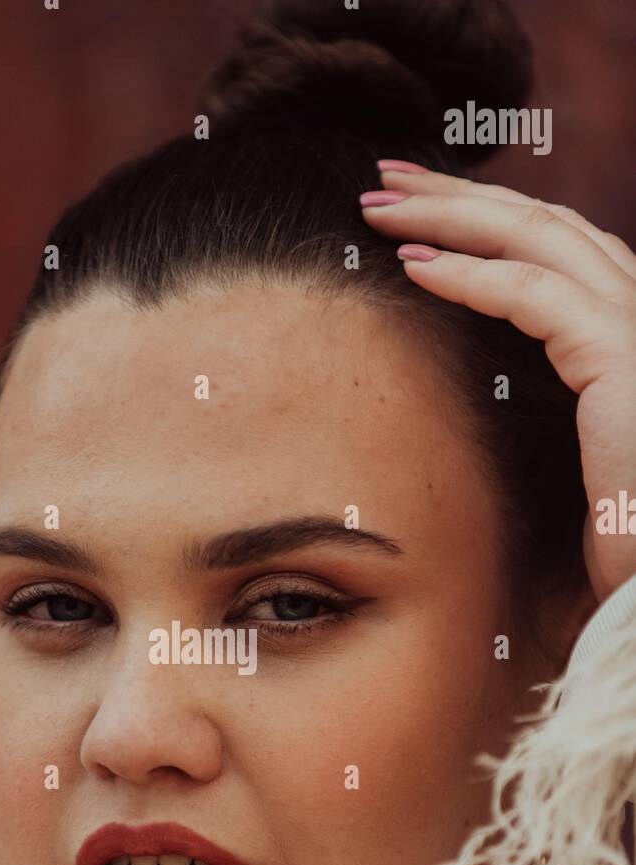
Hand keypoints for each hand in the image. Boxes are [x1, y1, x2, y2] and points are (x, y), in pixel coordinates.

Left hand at [362, 162, 635, 602]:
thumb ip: (525, 430)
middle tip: (385, 179)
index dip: (488, 224)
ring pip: (540, 240)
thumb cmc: (619, 558)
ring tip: (380, 205)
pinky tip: (413, 265)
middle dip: (461, 195)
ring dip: (453, 215)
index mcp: (629, 343)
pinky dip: (472, 275)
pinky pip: (535, 296)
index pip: (557, 255)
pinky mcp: (625, 364)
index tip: (415, 219)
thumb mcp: (561, 476)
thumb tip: (452, 434)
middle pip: (546, 226)